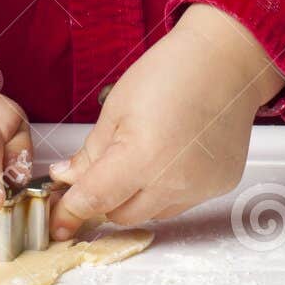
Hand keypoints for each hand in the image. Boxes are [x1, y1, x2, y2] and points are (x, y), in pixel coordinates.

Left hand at [48, 5, 284, 238]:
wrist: (225, 61)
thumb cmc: (171, 72)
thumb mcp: (117, 107)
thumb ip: (91, 152)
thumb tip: (68, 179)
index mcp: (142, 157)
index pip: (95, 200)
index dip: (70, 212)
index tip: (59, 222)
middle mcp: (174, 181)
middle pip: (121, 215)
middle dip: (105, 198)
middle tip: (103, 170)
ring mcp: (200, 187)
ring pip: (151, 213)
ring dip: (137, 196)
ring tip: (145, 154)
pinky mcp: (219, 186)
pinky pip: (181, 202)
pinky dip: (168, 189)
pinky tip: (173, 155)